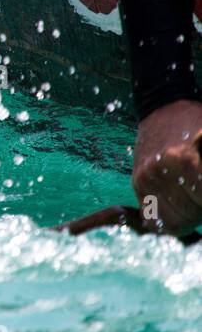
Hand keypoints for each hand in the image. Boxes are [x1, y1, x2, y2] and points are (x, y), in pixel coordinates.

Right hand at [131, 100, 201, 235]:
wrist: (163, 109)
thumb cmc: (195, 125)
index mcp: (183, 161)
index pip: (201, 203)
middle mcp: (159, 172)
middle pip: (186, 216)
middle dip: (197, 211)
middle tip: (198, 196)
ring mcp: (144, 179)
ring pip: (169, 222)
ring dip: (185, 217)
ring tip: (191, 200)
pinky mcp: (137, 183)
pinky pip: (150, 217)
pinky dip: (165, 219)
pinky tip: (176, 207)